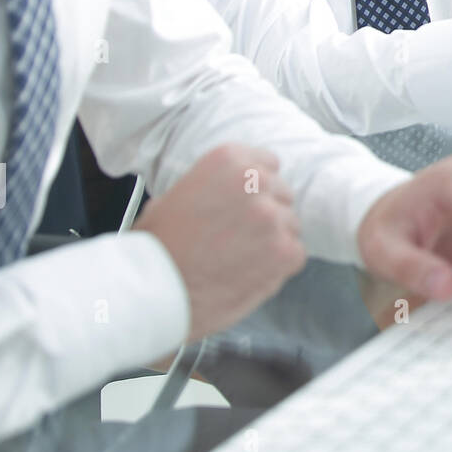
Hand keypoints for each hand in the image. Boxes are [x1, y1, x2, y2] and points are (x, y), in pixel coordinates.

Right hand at [135, 145, 306, 341]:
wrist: (155, 291)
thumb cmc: (156, 249)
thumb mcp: (177, 194)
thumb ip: (214, 185)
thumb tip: (232, 191)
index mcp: (229, 160)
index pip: (269, 164)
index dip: (255, 189)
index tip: (243, 205)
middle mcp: (256, 181)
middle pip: (281, 195)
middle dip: (265, 215)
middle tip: (237, 238)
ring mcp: (273, 216)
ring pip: (290, 225)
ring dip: (273, 241)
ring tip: (239, 259)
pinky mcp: (285, 251)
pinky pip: (296, 253)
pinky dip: (279, 266)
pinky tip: (250, 273)